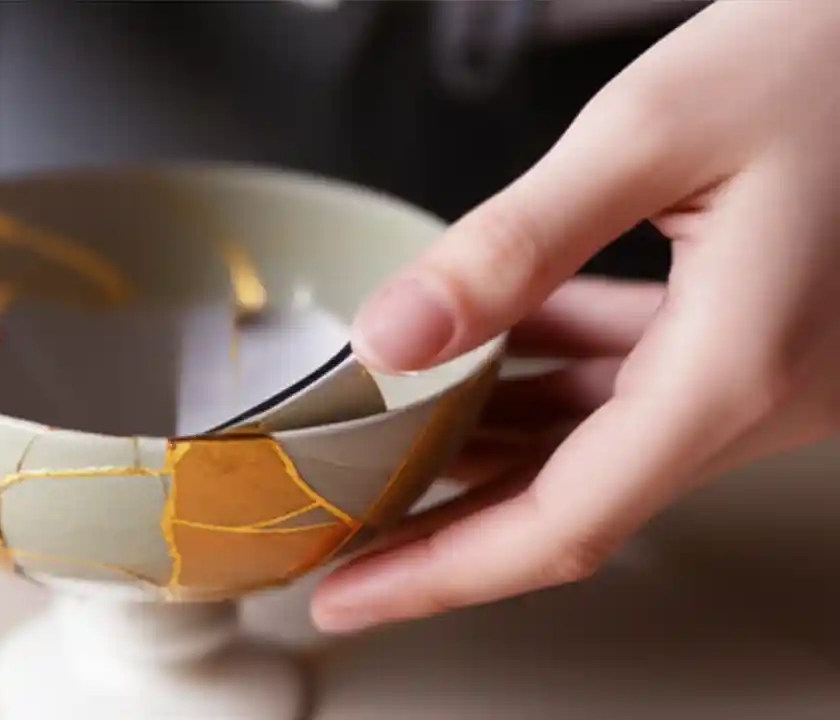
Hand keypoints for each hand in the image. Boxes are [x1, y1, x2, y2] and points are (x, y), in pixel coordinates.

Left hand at [313, 1, 839, 631]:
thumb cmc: (834, 53)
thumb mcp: (652, 131)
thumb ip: (514, 243)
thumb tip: (397, 335)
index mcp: (734, 371)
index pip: (562, 523)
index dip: (442, 571)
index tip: (351, 595)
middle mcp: (757, 393)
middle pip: (571, 499)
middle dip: (447, 520)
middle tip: (345, 529)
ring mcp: (766, 369)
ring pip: (598, 440)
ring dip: (492, 442)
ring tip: (387, 440)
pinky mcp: (763, 330)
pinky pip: (635, 379)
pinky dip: (552, 370)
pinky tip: (490, 342)